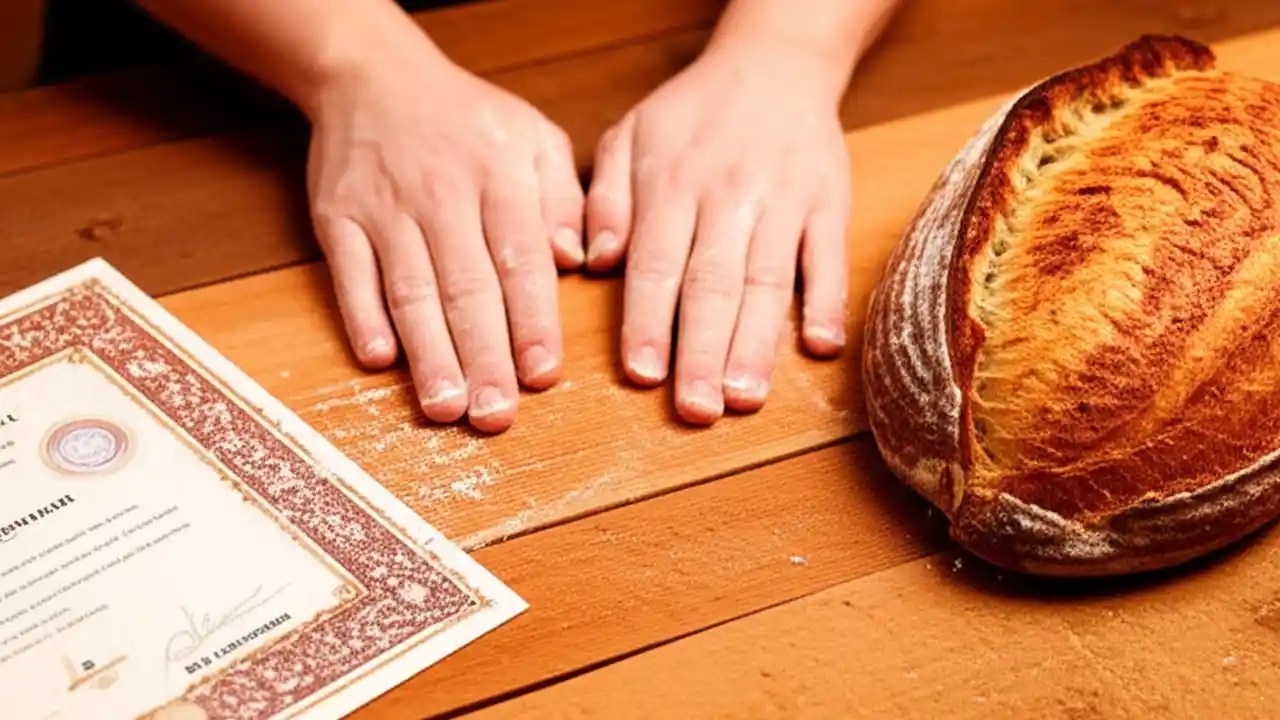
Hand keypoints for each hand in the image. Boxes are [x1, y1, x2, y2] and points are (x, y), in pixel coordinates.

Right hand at [306, 49, 584, 433]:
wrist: (373, 76)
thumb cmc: (468, 120)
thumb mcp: (534, 137)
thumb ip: (563, 200)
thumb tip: (577, 261)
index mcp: (500, 176)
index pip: (521, 258)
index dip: (532, 319)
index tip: (543, 374)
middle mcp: (442, 194)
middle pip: (466, 286)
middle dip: (484, 356)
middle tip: (495, 414)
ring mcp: (385, 208)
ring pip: (410, 289)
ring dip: (429, 353)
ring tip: (445, 407)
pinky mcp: (338, 219)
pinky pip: (350, 273)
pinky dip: (362, 316)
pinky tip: (379, 360)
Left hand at [586, 47, 850, 424]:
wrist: (775, 64)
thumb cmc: (692, 113)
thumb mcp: (629, 135)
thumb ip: (606, 199)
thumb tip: (594, 261)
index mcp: (672, 184)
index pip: (656, 263)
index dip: (648, 321)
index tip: (643, 374)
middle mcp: (727, 197)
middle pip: (712, 284)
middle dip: (701, 351)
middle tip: (696, 409)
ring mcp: (784, 202)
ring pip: (768, 281)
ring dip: (757, 343)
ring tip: (745, 397)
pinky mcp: (828, 204)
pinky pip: (828, 258)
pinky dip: (827, 302)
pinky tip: (820, 348)